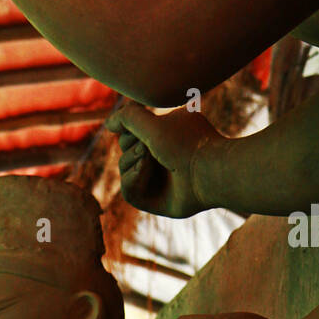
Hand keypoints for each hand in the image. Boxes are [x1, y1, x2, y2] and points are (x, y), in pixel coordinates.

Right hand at [106, 103, 220, 217]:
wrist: (208, 173)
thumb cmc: (186, 145)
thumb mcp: (153, 124)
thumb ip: (128, 117)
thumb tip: (109, 124)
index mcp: (167, 134)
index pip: (132, 131)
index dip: (129, 129)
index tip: (141, 127)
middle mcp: (162, 156)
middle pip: (125, 150)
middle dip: (129, 146)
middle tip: (146, 148)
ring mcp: (159, 179)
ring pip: (125, 170)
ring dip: (131, 162)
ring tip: (147, 161)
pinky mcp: (155, 201)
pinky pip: (129, 191)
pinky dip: (132, 180)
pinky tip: (143, 173)